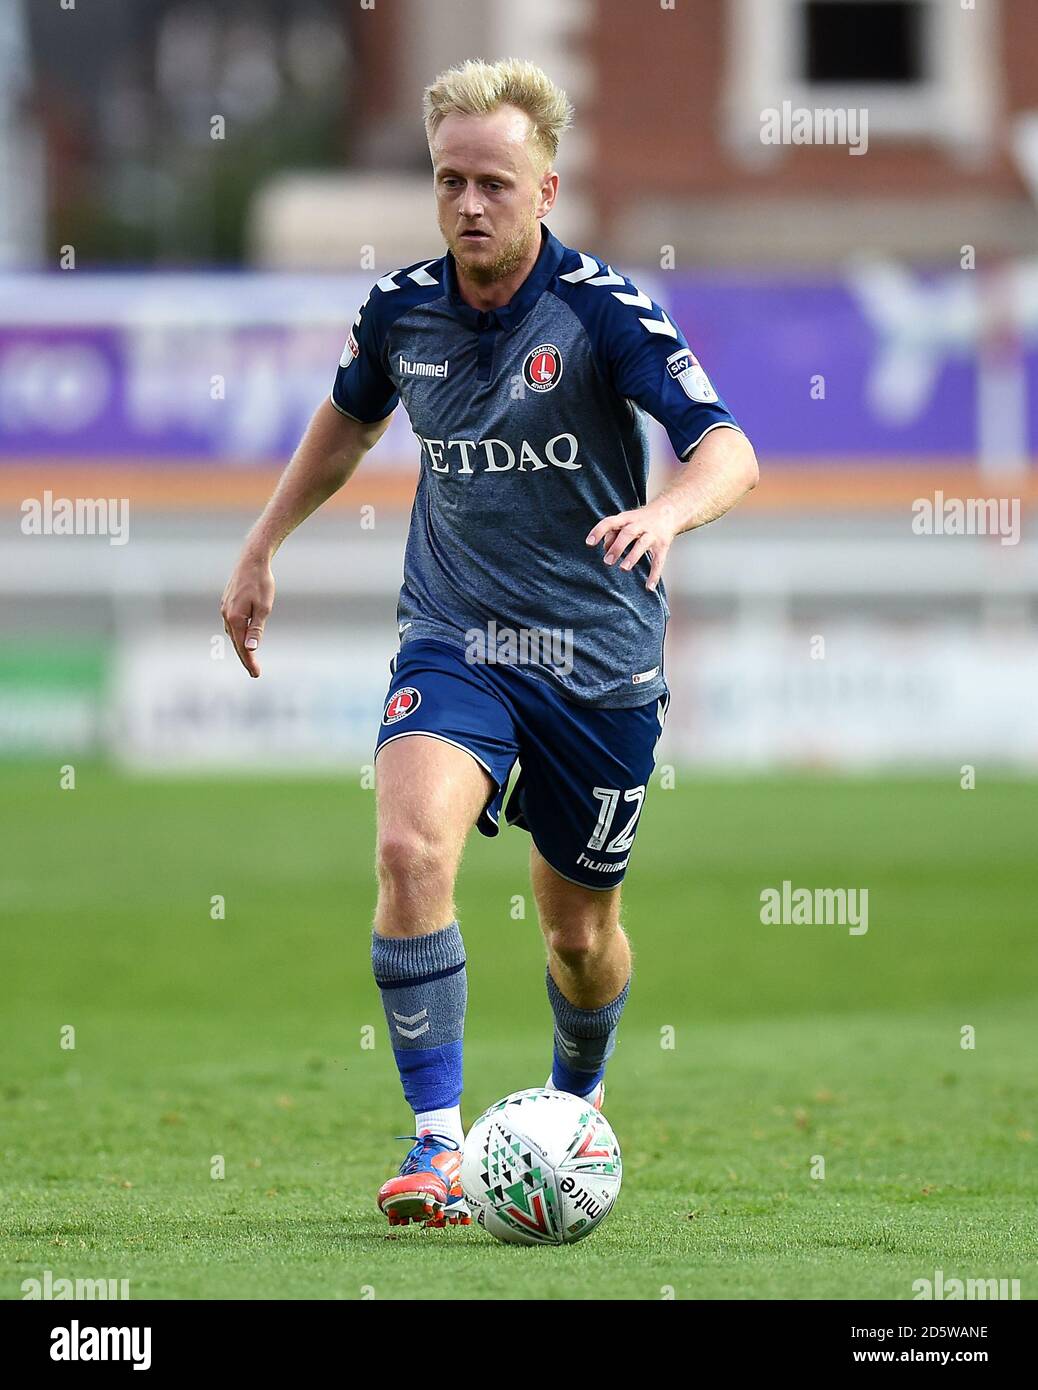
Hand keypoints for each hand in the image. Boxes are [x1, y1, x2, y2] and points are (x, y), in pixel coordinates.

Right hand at [220, 553, 274, 677]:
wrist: (252, 560)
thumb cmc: (261, 583)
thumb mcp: (263, 608)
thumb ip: (256, 629)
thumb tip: (251, 648)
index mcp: (235, 618)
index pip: (242, 646)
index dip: (250, 661)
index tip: (256, 674)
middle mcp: (227, 615)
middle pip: (236, 642)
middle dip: (245, 657)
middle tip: (254, 672)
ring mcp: (225, 608)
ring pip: (233, 632)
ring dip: (241, 645)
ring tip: (250, 658)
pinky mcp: (227, 602)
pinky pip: (232, 623)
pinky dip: (238, 633)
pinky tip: (242, 636)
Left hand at [585, 501, 676, 591]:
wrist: (668, 511)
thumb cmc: (638, 520)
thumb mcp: (624, 521)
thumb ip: (612, 534)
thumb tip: (605, 549)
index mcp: (626, 518)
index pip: (610, 522)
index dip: (599, 531)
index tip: (589, 543)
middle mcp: (639, 525)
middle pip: (628, 533)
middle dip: (617, 547)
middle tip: (607, 562)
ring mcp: (652, 535)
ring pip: (642, 544)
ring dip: (633, 557)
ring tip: (623, 569)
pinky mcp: (663, 545)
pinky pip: (659, 561)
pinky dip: (654, 575)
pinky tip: (649, 587)